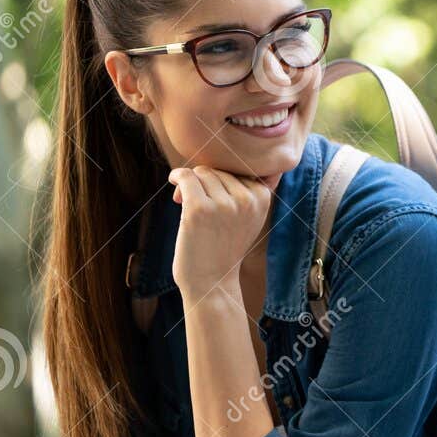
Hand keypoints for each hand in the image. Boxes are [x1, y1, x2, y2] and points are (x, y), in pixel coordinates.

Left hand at [168, 166, 271, 298]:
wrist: (212, 281)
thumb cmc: (225, 247)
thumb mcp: (248, 217)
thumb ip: (248, 189)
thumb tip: (239, 156)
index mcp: (262, 197)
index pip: (238, 169)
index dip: (222, 180)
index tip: (214, 196)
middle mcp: (247, 199)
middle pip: (218, 170)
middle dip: (204, 182)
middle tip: (197, 204)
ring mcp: (224, 203)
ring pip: (202, 172)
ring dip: (190, 184)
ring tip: (187, 204)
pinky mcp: (199, 208)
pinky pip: (186, 177)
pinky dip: (177, 177)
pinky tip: (174, 183)